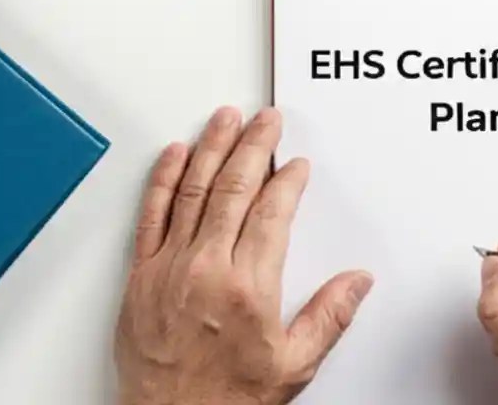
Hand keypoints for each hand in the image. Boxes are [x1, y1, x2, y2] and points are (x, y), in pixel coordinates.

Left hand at [115, 107, 373, 404]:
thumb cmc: (225, 400)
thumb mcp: (292, 366)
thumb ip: (328, 317)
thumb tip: (357, 282)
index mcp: (248, 288)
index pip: (272, 213)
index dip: (287, 182)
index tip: (296, 166)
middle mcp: (206, 270)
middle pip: (234, 188)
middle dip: (254, 146)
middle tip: (266, 121)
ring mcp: (169, 268)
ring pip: (193, 191)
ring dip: (211, 148)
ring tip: (224, 120)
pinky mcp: (140, 276)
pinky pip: (151, 214)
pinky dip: (163, 180)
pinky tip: (175, 155)